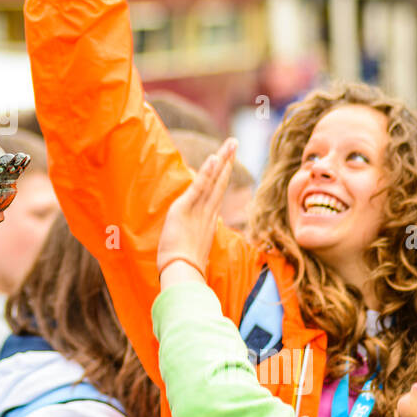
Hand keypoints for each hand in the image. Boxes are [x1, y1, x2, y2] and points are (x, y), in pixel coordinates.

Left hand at [158, 138, 237, 286]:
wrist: (182, 274)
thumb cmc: (184, 267)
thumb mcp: (190, 249)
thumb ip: (195, 241)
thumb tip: (198, 245)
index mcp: (208, 220)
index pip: (216, 192)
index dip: (222, 175)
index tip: (228, 160)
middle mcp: (207, 213)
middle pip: (220, 182)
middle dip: (227, 161)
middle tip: (234, 143)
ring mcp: (199, 210)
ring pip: (214, 181)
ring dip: (222, 160)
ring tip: (231, 143)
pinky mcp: (186, 209)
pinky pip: (199, 187)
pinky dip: (207, 173)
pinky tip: (214, 158)